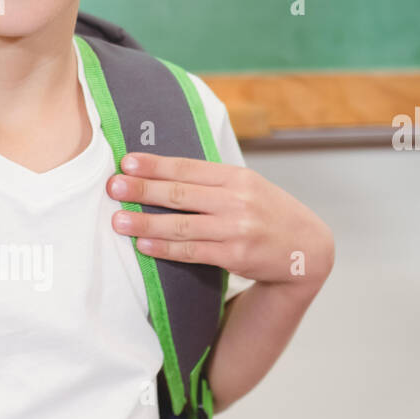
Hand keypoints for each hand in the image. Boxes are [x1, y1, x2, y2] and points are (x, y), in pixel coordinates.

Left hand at [107, 152, 334, 289]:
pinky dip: (164, 248)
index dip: (155, 164)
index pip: (188, 167)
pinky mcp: (235, 256)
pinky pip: (191, 251)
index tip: (127, 162)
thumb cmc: (267, 214)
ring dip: (146, 222)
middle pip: (180, 193)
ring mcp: (236, 228)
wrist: (306, 249)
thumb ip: (212, 181)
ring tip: (118, 221)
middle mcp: (237, 200)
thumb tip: (162, 172)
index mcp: (237, 176)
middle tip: (113, 187)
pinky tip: (143, 244)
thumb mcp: (248, 187)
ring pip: (182, 224)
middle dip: (142, 189)